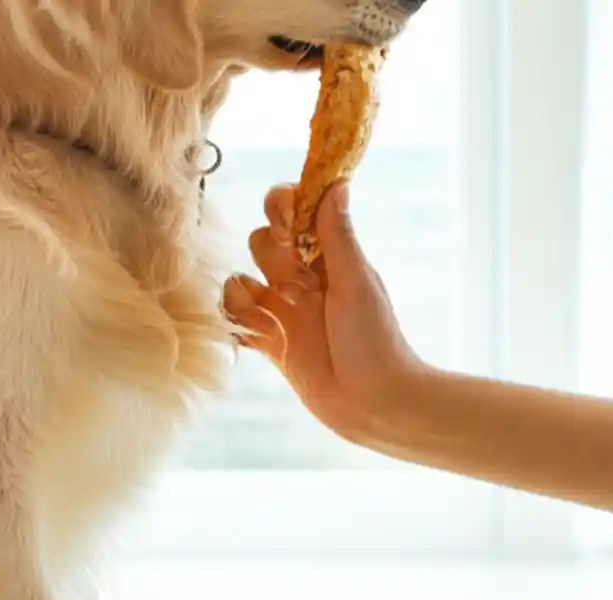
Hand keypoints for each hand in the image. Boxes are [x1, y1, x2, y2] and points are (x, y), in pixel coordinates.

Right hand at [222, 182, 428, 445]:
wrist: (374, 404)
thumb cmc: (376, 341)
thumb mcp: (357, 283)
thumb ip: (339, 236)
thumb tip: (338, 182)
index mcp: (328, 256)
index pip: (294, 210)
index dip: (283, 208)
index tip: (290, 228)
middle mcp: (303, 278)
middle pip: (262, 240)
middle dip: (269, 255)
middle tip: (294, 284)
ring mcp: (284, 309)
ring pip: (241, 277)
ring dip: (248, 292)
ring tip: (276, 319)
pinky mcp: (270, 341)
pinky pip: (236, 317)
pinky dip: (238, 322)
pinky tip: (262, 337)